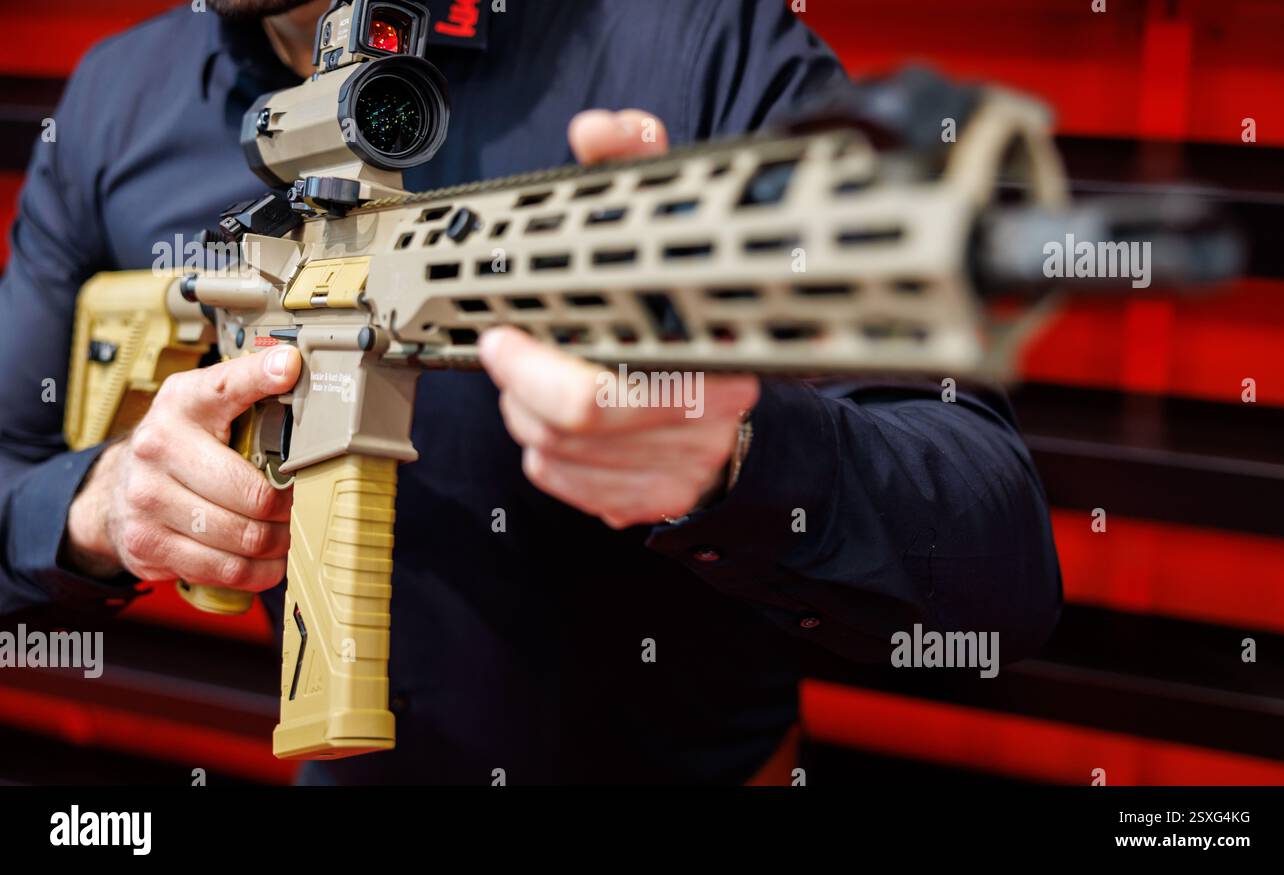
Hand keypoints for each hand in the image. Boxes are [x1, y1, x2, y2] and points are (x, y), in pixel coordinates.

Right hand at [65, 346, 301, 589]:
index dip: (262, 377)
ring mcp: (148, 498)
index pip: (227, 384)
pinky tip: (262, 561)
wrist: (117, 487)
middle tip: (291, 508)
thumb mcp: (206, 406)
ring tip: (280, 535)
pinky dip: (254, 572)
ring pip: (242, 537)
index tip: (290, 368)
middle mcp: (158, 447)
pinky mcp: (146, 543)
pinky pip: (221, 569)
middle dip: (284, 509)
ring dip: (275, 544)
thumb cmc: (180, 445)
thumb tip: (297, 369)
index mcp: (183, 403)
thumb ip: (250, 391)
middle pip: (252, 494)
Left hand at [477, 109, 759, 528]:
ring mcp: (682, 467)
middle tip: (506, 351)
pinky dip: (548, 453)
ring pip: (556, 452)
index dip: (533, 364)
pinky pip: (563, 483)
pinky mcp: (657, 500)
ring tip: (545, 382)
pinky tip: (568, 424)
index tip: (504, 331)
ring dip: (530, 415)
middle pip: (570, 423)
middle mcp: (701, 418)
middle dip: (521, 386)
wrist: (751, 400)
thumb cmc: (703, 314)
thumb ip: (633, 170)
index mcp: (708, 351)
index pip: (599, 387)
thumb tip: (598, 133)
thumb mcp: (673, 230)